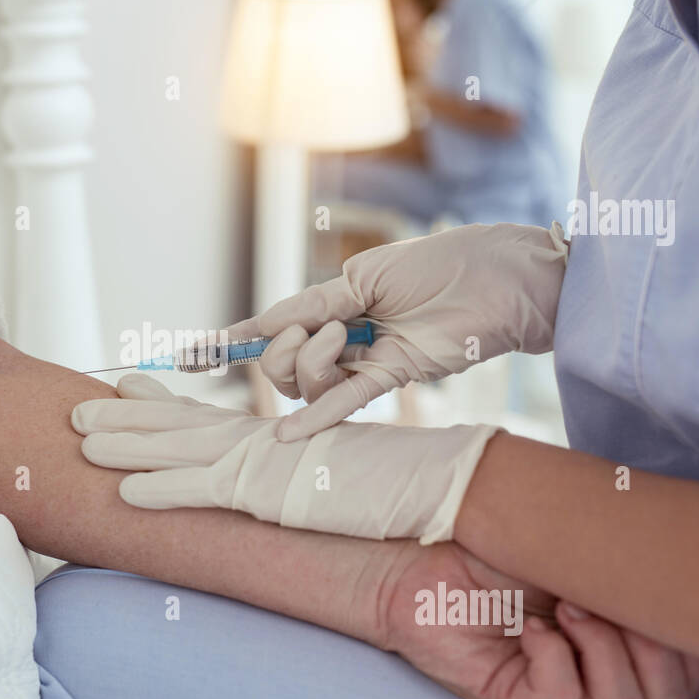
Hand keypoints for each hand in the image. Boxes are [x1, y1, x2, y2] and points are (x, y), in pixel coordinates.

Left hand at [73, 374, 496, 543]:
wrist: (430, 482)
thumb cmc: (391, 480)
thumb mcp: (328, 472)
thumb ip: (294, 470)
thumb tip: (281, 468)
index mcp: (268, 437)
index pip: (205, 412)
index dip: (160, 400)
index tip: (126, 386)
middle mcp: (257, 441)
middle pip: (178, 422)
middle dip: (124, 417)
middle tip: (78, 410)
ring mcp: (258, 464)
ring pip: (175, 448)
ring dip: (124, 445)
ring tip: (80, 440)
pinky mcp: (266, 492)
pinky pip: (201, 491)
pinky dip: (161, 491)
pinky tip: (123, 493)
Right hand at [232, 221, 567, 440]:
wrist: (508, 278)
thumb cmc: (447, 263)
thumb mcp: (370, 274)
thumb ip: (320, 304)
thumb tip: (270, 324)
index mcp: (336, 304)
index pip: (272, 325)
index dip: (231, 341)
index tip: (189, 355)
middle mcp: (346, 337)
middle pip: (282, 364)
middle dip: (283, 349)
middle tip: (322, 328)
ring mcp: (368, 359)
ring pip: (308, 383)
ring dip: (313, 362)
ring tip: (349, 335)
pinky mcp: (396, 375)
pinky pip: (345, 400)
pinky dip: (316, 416)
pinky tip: (286, 435)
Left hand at [375, 538, 698, 698]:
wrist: (420, 547)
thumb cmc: (494, 541)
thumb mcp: (577, 543)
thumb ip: (629, 559)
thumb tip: (684, 557)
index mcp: (617, 640)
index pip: (687, 673)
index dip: (692, 642)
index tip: (665, 594)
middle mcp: (590, 672)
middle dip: (657, 651)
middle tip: (615, 602)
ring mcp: (550, 690)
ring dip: (606, 650)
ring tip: (568, 607)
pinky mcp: (510, 697)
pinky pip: (560, 698)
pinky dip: (556, 658)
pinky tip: (533, 626)